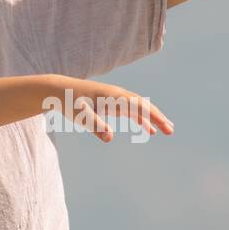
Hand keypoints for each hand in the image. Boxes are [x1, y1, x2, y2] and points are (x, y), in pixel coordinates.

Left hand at [46, 76, 173, 141]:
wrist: (57, 91)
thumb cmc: (69, 102)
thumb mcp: (81, 116)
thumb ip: (96, 126)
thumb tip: (110, 138)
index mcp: (113, 96)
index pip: (139, 106)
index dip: (153, 117)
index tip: (165, 128)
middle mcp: (116, 94)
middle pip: (142, 105)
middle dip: (157, 117)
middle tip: (170, 131)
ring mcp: (114, 98)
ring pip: (138, 107)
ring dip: (152, 118)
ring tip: (165, 130)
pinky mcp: (110, 102)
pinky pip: (130, 110)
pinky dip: (140, 119)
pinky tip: (146, 130)